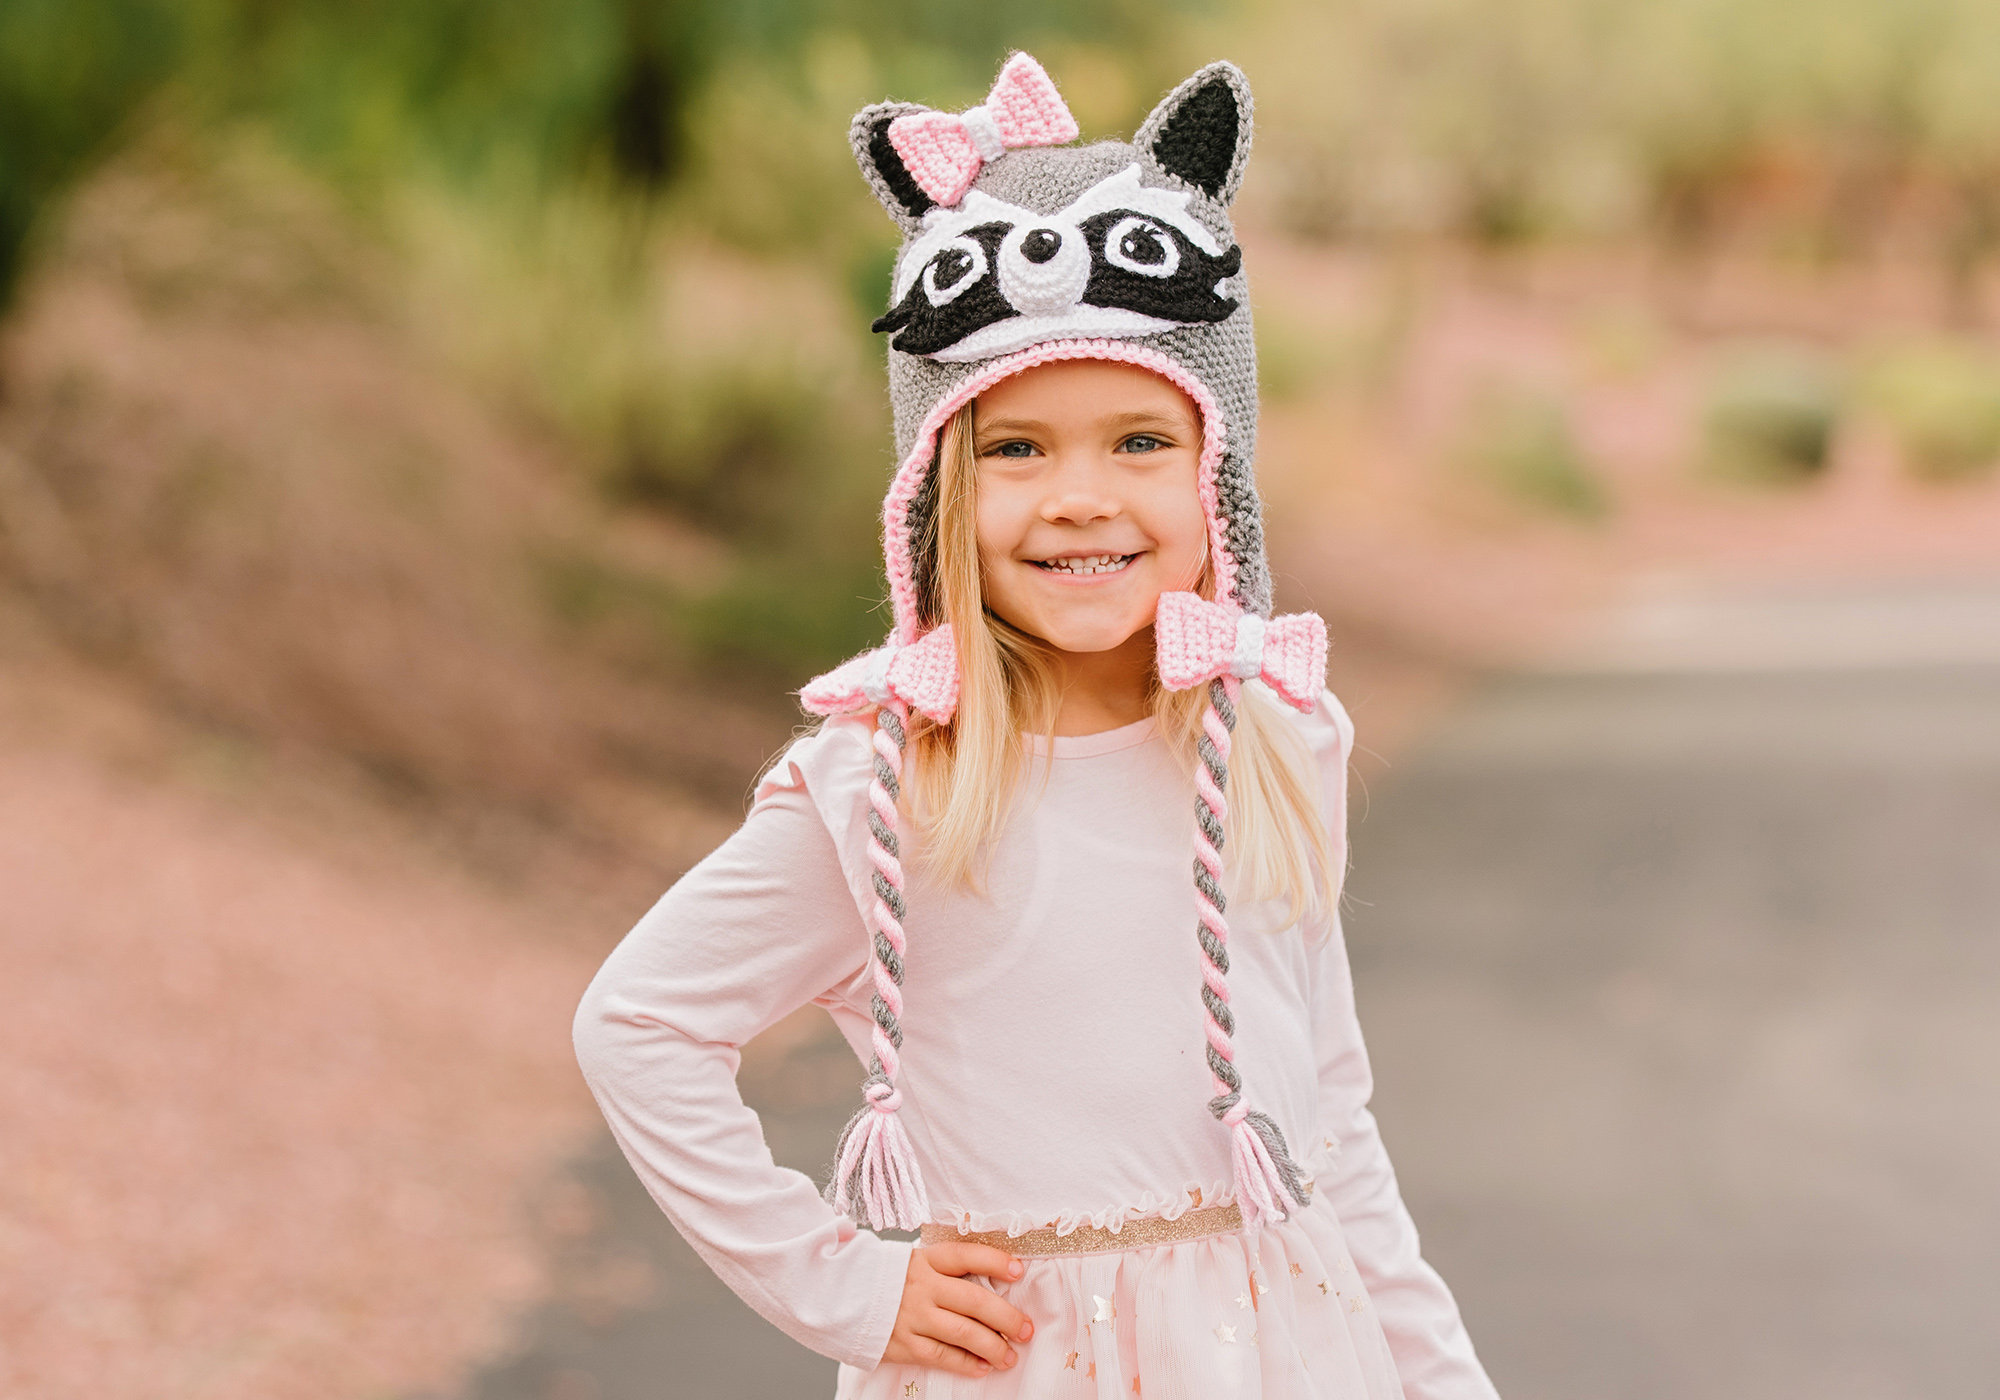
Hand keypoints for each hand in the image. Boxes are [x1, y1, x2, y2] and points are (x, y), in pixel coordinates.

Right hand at [881, 1241, 1034, 1377]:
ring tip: (1010, 1356)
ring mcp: (913, 1316)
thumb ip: (945, 1271)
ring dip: (992, 1346)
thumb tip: (989, 1284)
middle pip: (974, 1301)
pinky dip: (965, 1363)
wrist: (840, 1297)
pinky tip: (982, 1367)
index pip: (965, 1256)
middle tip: (1026, 1329)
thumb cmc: (887, 1281)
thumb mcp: (913, 1263)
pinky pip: (941, 1356)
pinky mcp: (903, 1343)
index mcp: (925, 1261)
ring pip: (963, 1332)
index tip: (1018, 1271)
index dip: (994, 1262)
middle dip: (1007, 1317)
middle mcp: (922, 1287)